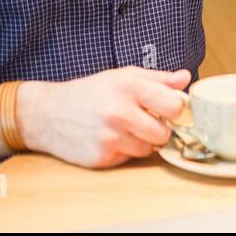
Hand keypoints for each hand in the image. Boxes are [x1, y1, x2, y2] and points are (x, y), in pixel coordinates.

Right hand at [16, 66, 189, 168]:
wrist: (49, 113)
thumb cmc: (90, 92)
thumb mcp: (122, 76)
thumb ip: (157, 78)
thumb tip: (186, 78)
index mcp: (128, 86)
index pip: (174, 105)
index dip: (175, 110)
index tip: (167, 109)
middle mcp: (119, 111)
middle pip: (164, 133)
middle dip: (158, 129)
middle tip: (144, 121)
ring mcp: (110, 136)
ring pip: (148, 149)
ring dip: (141, 142)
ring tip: (124, 129)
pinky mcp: (102, 157)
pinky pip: (129, 159)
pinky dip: (124, 151)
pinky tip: (110, 139)